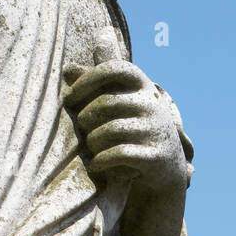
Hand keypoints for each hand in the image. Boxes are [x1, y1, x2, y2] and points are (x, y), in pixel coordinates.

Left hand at [62, 34, 192, 197]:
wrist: (168, 167)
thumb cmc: (134, 128)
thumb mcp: (121, 103)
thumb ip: (95, 85)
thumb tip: (68, 68)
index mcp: (143, 86)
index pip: (115, 69)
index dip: (88, 79)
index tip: (68, 97)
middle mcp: (152, 104)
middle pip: (106, 102)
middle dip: (85, 118)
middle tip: (81, 129)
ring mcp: (156, 129)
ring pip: (110, 130)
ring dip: (92, 141)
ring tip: (90, 147)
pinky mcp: (155, 155)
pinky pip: (119, 153)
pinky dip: (101, 159)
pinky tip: (96, 164)